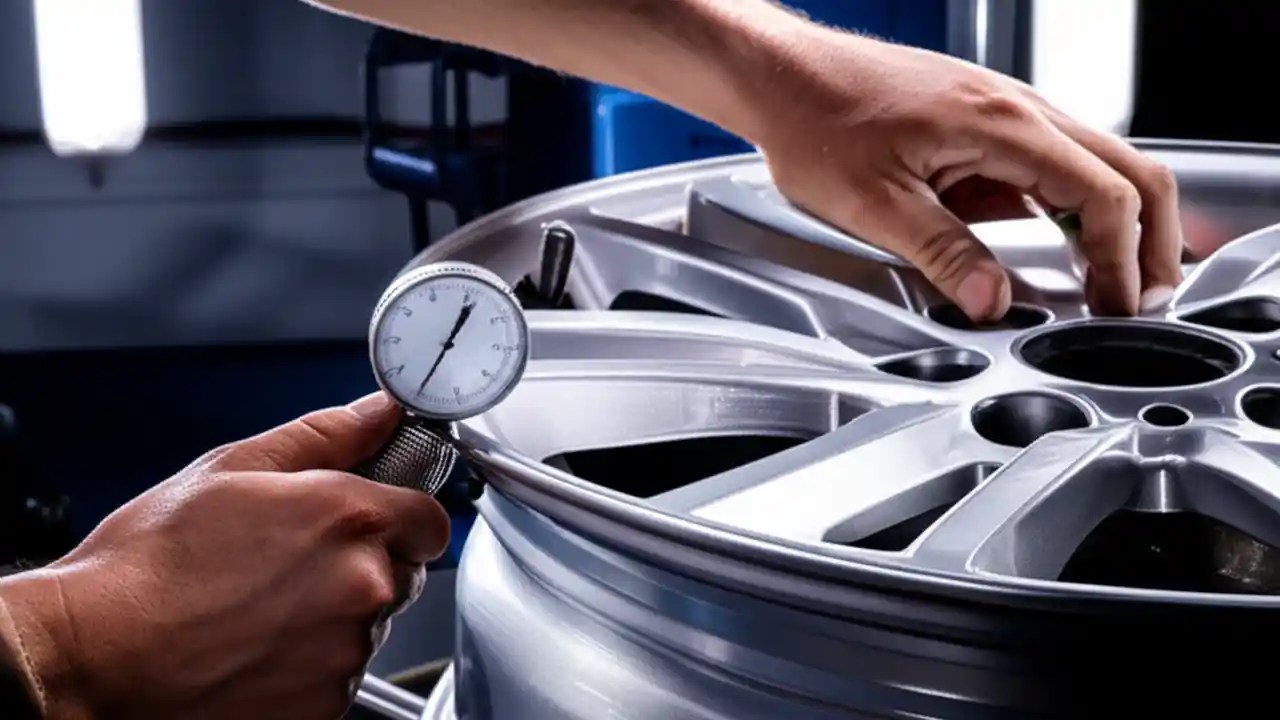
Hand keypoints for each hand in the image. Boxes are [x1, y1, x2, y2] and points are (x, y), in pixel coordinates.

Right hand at [0, 392, 448, 719]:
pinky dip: (312, 664)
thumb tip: (378, 414)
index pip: (431, 518)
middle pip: (402, 572)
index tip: (375, 519)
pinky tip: (257, 646)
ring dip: (335, 615)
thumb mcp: (232, 469)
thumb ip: (326, 436)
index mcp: (351, 517)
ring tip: (260, 608)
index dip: (403, 516)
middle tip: (291, 564)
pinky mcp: (326, 704)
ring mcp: (347, 651)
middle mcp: (363, 585)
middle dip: (363, 564)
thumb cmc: (147, 568)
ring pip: (370, 625)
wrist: (94, 658)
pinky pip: (341, 674)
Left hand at [753, 27, 1183, 319]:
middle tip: (1144, 300)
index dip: (1122, 259)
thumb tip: (994, 302)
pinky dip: (1076, 208)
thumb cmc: (818, 123)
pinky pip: (1054, 164)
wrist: (784, 77)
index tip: (1114, 309)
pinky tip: (1061, 247)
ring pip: (1098, 164)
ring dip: (1118, 224)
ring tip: (1114, 283)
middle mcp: (1018, 109)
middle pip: (1128, 170)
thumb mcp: (874, 205)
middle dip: (1150, 239)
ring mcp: (1006, 112)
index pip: (1104, 194)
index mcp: (1002, 125)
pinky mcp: (986, 124)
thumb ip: (943, 254)